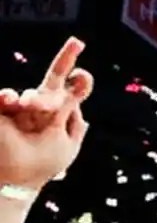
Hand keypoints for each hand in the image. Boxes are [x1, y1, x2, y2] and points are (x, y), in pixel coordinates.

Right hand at [0, 37, 93, 189]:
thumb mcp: (65, 143)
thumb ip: (72, 116)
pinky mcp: (2, 111)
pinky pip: (5, 96)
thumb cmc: (42, 164)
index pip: (72, 90)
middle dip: (66, 58)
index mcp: (60, 113)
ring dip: (37, 98)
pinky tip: (11, 99)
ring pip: (33, 92)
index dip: (80, 79)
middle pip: (55, 77)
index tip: (82, 74)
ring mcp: (21, 108)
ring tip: (32, 105)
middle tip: (78, 42)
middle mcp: (41, 106)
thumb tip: (78, 90)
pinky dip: (7, 96)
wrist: (13, 180)